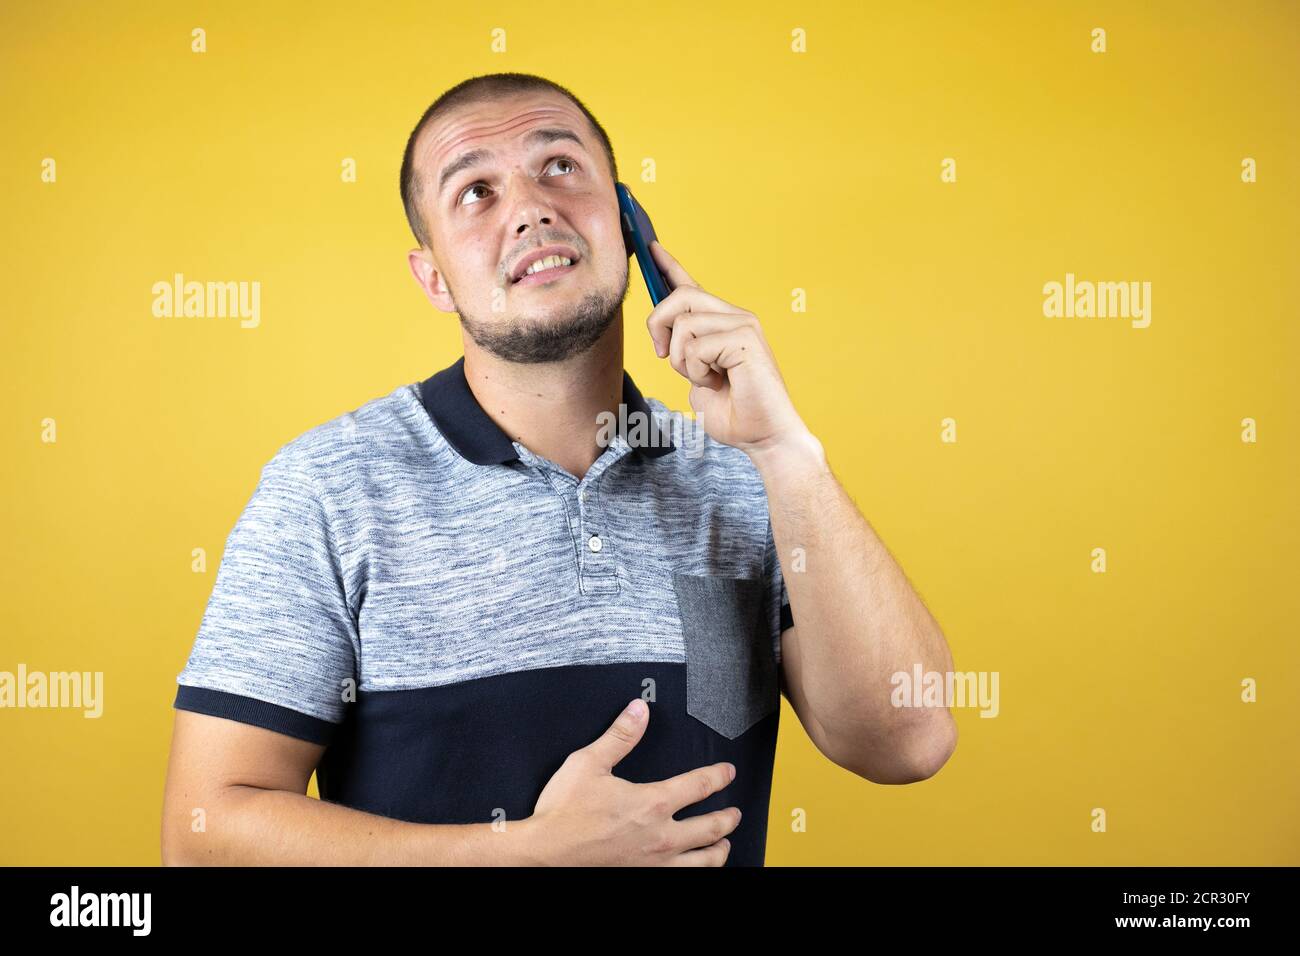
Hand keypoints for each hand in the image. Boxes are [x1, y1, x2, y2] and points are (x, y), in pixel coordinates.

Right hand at [524, 698, 740, 865]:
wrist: (545, 855)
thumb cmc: (565, 812)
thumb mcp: (589, 763)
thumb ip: (620, 736)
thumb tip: (640, 710)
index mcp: (653, 804)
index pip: (699, 786)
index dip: (718, 776)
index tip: (727, 772)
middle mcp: (662, 837)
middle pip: (711, 828)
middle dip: (727, 817)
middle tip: (734, 812)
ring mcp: (655, 864)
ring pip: (703, 861)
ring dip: (719, 851)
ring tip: (724, 844)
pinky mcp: (644, 879)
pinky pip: (681, 878)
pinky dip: (695, 871)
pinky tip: (693, 868)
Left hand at [644, 240, 812, 459]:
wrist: (764, 437)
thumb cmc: (734, 414)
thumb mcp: (696, 378)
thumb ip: (683, 353)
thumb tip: (665, 338)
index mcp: (722, 324)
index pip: (691, 286)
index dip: (668, 265)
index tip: (649, 245)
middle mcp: (735, 316)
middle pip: (680, 296)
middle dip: (658, 325)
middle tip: (661, 355)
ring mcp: (743, 325)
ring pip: (684, 324)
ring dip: (681, 361)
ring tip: (705, 378)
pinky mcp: (746, 339)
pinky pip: (696, 347)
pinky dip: (696, 372)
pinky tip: (717, 383)